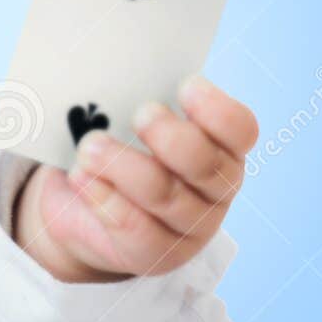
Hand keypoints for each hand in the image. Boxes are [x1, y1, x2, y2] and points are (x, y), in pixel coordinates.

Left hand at [12, 74, 257, 283]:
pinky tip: (81, 177)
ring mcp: (188, 226)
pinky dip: (105, 199)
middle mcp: (214, 188)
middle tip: (140, 114)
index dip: (218, 109)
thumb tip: (105, 67)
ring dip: (124, 166)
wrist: (82, 208)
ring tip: (89, 146)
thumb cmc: (114, 148)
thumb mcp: (124, 119)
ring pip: (165, 196)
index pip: (240, 130)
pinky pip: (135, 229)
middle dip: (172, 137)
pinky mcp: (154, 254)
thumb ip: (131, 97)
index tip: (185, 85)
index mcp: (221, 147)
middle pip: (205, 164)